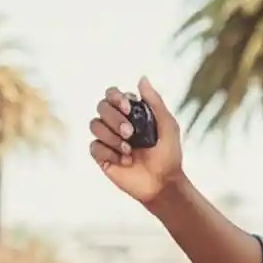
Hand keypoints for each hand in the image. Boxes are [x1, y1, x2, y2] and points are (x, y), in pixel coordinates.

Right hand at [89, 77, 183, 203]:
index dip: (116, 97)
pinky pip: (94, 146)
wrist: (163, 184)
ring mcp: (108, 139)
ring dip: (112, 136)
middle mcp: (117, 123)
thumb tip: (141, 79)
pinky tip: (124, 161)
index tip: (129, 109)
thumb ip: (154, 102)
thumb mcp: (168, 125)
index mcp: (132, 112)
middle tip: (130, 133)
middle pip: (101, 106)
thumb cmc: (169, 155)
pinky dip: (109, 152)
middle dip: (114, 118)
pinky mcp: (102, 156)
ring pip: (94, 124)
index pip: (113, 94)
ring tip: (129, 150)